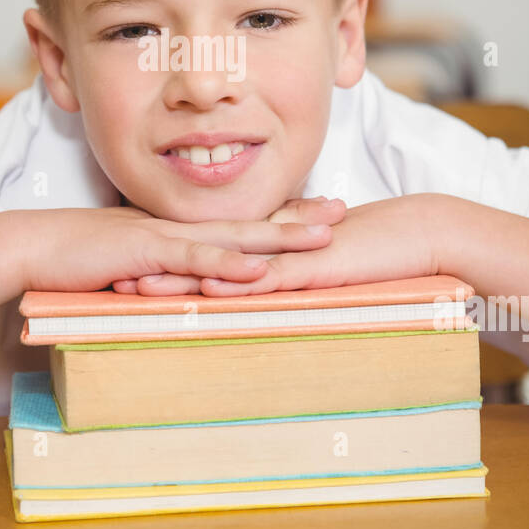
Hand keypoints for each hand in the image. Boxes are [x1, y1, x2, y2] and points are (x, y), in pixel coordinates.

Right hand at [18, 203, 337, 293]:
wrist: (32, 248)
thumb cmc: (75, 260)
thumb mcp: (129, 267)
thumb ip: (160, 274)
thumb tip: (182, 292)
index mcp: (180, 231)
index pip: (241, 223)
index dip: (281, 217)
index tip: (321, 213)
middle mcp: (180, 228)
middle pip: (251, 222)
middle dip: (298, 216)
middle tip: (344, 210)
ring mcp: (165, 237)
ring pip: (234, 237)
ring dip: (279, 236)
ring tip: (322, 235)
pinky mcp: (145, 253)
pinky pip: (194, 259)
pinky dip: (228, 264)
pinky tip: (259, 268)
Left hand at [133, 194, 440, 297]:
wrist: (419, 235)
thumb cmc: (375, 254)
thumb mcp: (321, 270)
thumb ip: (290, 278)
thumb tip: (264, 293)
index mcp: (265, 248)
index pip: (208, 255)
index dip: (167, 262)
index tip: (127, 270)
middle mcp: (268, 248)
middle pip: (201, 258)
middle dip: (156, 268)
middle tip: (109, 276)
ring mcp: (287, 256)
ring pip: (224, 268)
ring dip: (180, 277)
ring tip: (136, 286)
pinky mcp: (311, 268)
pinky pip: (268, 279)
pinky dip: (236, 283)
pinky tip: (206, 289)